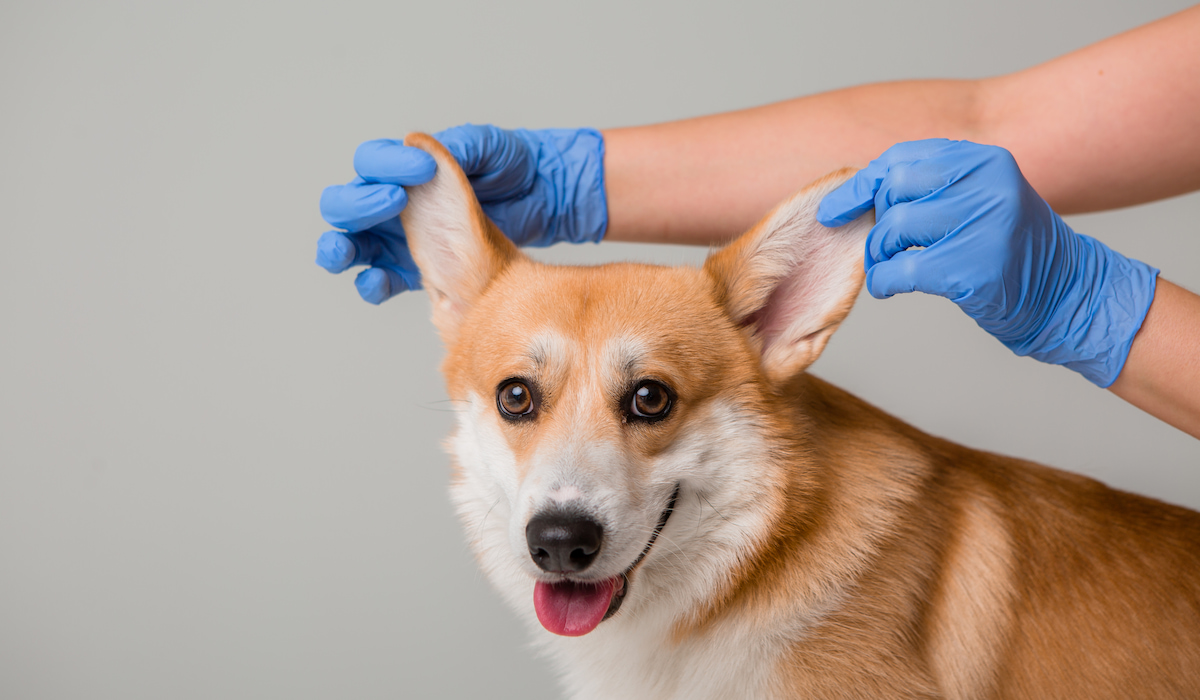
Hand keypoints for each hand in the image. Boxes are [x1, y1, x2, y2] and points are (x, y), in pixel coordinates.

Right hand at [317, 124, 607, 303]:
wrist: (540, 198)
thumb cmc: (510, 164)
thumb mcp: (487, 147)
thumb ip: (456, 147)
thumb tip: (417, 145)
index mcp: (404, 168)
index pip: (371, 163)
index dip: (386, 166)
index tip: (423, 170)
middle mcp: (392, 202)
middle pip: (345, 204)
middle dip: (358, 205)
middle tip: (393, 202)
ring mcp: (400, 239)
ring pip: (350, 244)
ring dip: (341, 249)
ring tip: (344, 253)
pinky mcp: (416, 270)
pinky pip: (381, 282)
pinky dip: (371, 284)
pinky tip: (378, 282)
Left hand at [816, 139, 1158, 386]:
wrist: (1066, 293)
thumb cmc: (1007, 249)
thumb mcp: (977, 199)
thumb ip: (930, 187)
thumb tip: (858, 193)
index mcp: (983, 159)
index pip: (900, 159)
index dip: (860, 185)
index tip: (832, 210)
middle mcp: (988, 182)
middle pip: (894, 189)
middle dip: (876, 222)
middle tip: (883, 246)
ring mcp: (985, 222)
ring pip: (894, 228)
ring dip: (879, 254)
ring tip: (890, 267)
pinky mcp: (976, 266)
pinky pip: (902, 269)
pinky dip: (885, 281)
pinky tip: (890, 287)